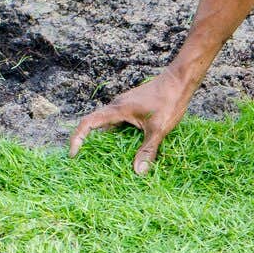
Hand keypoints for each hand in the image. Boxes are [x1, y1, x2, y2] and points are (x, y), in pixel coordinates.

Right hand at [68, 68, 192, 174]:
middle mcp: (117, 107)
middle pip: (96, 126)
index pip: (88, 123)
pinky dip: (120, 137)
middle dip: (91, 144)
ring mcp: (125, 107)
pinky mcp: (133, 109)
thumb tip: (138, 172)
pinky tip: (128, 150)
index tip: (74, 154)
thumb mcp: (159, 129)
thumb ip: (148, 150)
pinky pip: (120, 124)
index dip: (78, 138)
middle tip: (89, 163)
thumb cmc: (169, 100)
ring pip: (110, 126)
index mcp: (117, 110)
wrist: (179, 80)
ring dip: (108, 142)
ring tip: (108, 162)